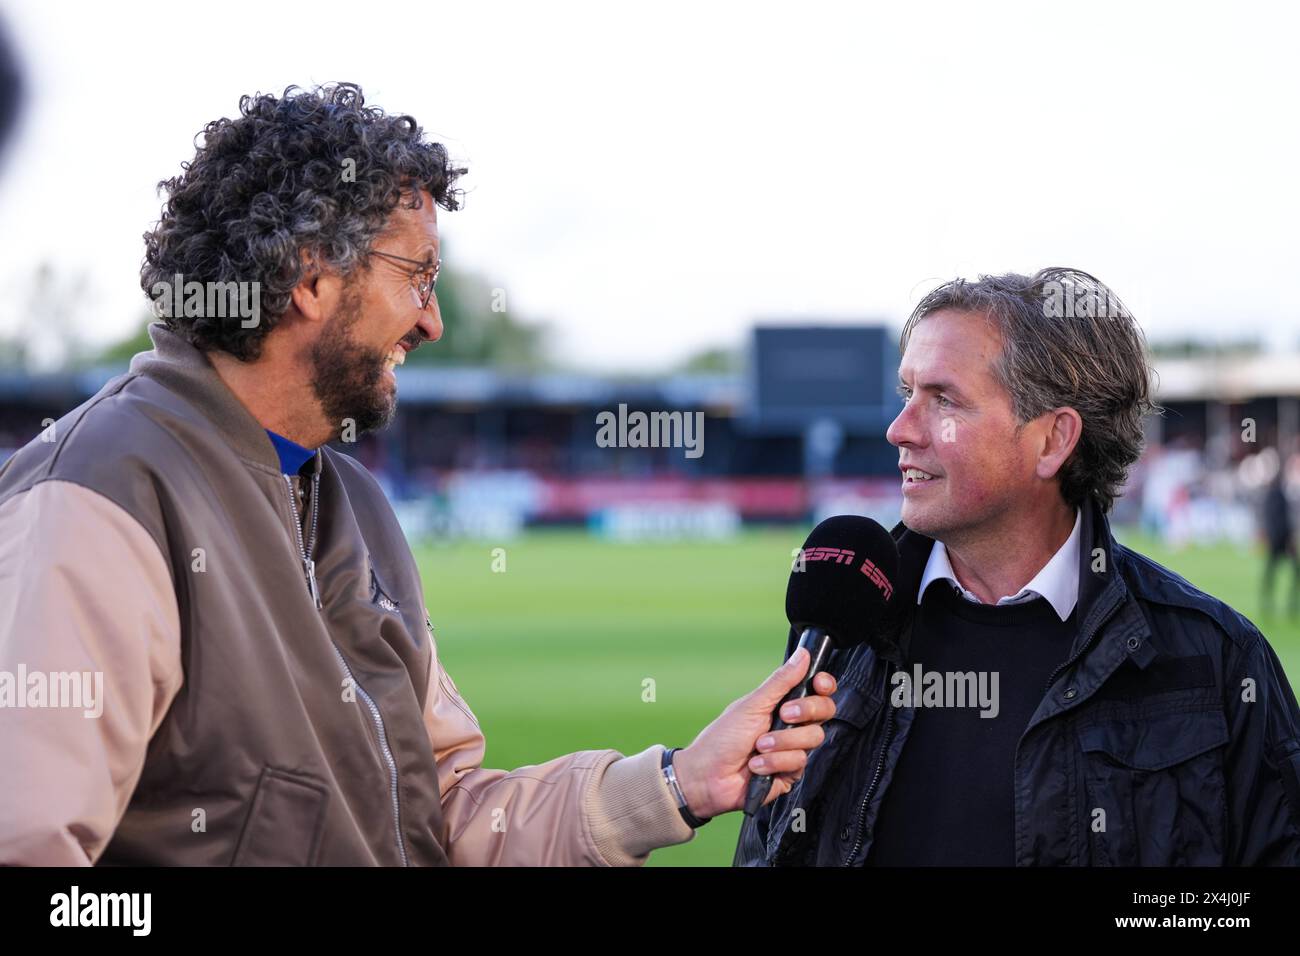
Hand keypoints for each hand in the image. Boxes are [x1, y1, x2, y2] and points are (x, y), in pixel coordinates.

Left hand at [671, 647, 836, 818]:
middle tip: (783, 714)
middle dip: (806, 711)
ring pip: (813, 738)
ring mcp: (792, 749)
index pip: (817, 691)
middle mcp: (791, 725)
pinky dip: (775, 761)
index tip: (819, 684)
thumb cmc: (723, 737)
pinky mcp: (790, 773)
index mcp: (782, 704)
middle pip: (824, 712)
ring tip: (758, 746)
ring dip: (782, 741)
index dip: (824, 686)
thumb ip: (780, 682)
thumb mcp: (752, 705)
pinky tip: (757, 765)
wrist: (708, 776)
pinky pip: (799, 763)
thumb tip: (802, 654)